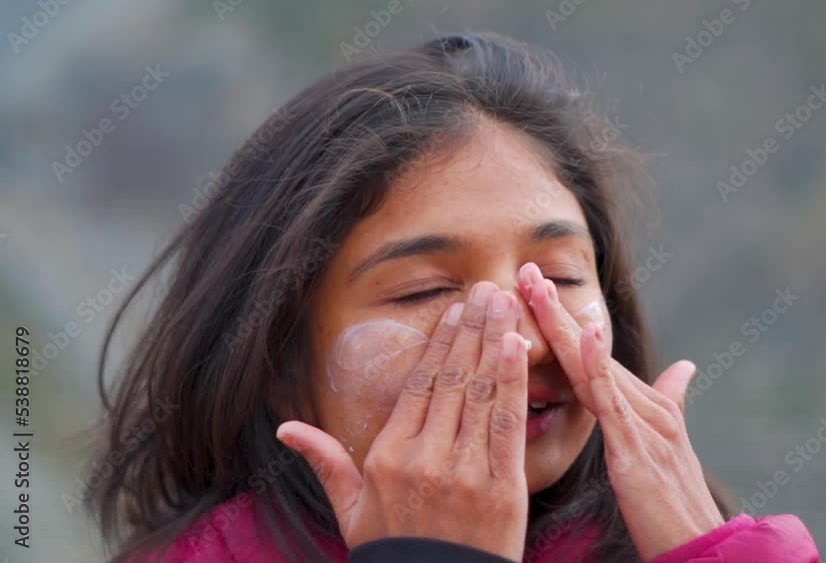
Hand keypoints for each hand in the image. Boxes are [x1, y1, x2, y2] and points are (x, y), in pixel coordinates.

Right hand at [277, 282, 528, 559]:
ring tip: (507, 303)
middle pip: (451, 379)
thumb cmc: (394, 552)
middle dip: (472, 329)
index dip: (440, 343)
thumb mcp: (350, 509)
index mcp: (388, 455)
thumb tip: (285, 428)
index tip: (455, 310)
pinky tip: (521, 347)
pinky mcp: (502, 488)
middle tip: (487, 289)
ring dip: (496, 341)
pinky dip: (514, 383)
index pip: (419, 385)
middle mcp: (424, 456)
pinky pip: (507, 425)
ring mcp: (464, 471)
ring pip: (480, 392)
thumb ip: (325, 462)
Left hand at [517, 263, 723, 560]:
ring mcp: (644, 425)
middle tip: (523, 270)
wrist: (702, 548)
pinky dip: (599, 366)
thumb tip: (686, 367)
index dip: (561, 321)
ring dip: (565, 324)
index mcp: (641, 407)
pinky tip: (586, 335)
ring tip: (538, 286)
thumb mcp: (666, 449)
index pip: (591, 355)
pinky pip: (613, 403)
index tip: (531, 288)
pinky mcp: (639, 450)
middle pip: (588, 350)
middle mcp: (644, 406)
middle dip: (554, 310)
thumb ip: (670, 403)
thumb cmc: (676, 505)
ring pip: (595, 366)